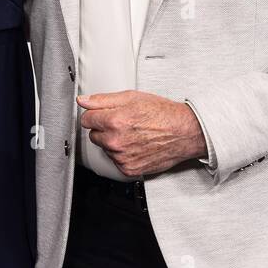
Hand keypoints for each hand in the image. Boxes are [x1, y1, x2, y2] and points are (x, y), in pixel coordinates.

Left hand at [76, 91, 206, 177]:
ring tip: (133, 134)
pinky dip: (122, 155)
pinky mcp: (129, 169)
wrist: (184, 132)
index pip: (86, 119)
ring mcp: (122, 157)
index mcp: (114, 121)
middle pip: (94, 135)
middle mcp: (116, 141)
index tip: (102, 114)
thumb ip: (103, 99)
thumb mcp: (132, 97)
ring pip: (105, 148)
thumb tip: (83, 100)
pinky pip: (115, 161)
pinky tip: (136, 145)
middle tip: (123, 123)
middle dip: (104, 128)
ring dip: (113, 142)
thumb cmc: (162, 114)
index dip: (95, 114)